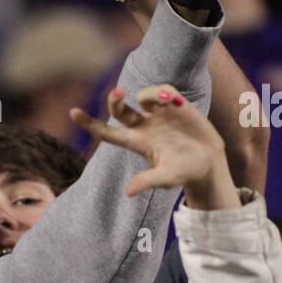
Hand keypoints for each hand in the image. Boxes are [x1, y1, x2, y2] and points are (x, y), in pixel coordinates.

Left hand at [69, 85, 238, 208]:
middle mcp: (144, 126)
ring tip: (167, 101)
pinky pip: (164, 91)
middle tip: (119, 92)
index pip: (108, 132)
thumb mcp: (167, 178)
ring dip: (151, 94)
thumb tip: (128, 192)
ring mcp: (159, 115)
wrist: (209, 163)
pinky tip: (176, 102)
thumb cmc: (185, 173)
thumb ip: (148, 181)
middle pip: (120, 109)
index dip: (90, 123)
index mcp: (137, 142)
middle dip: (115, 100)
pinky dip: (166, 92)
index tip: (72, 112)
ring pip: (144, 95)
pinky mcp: (176, 105)